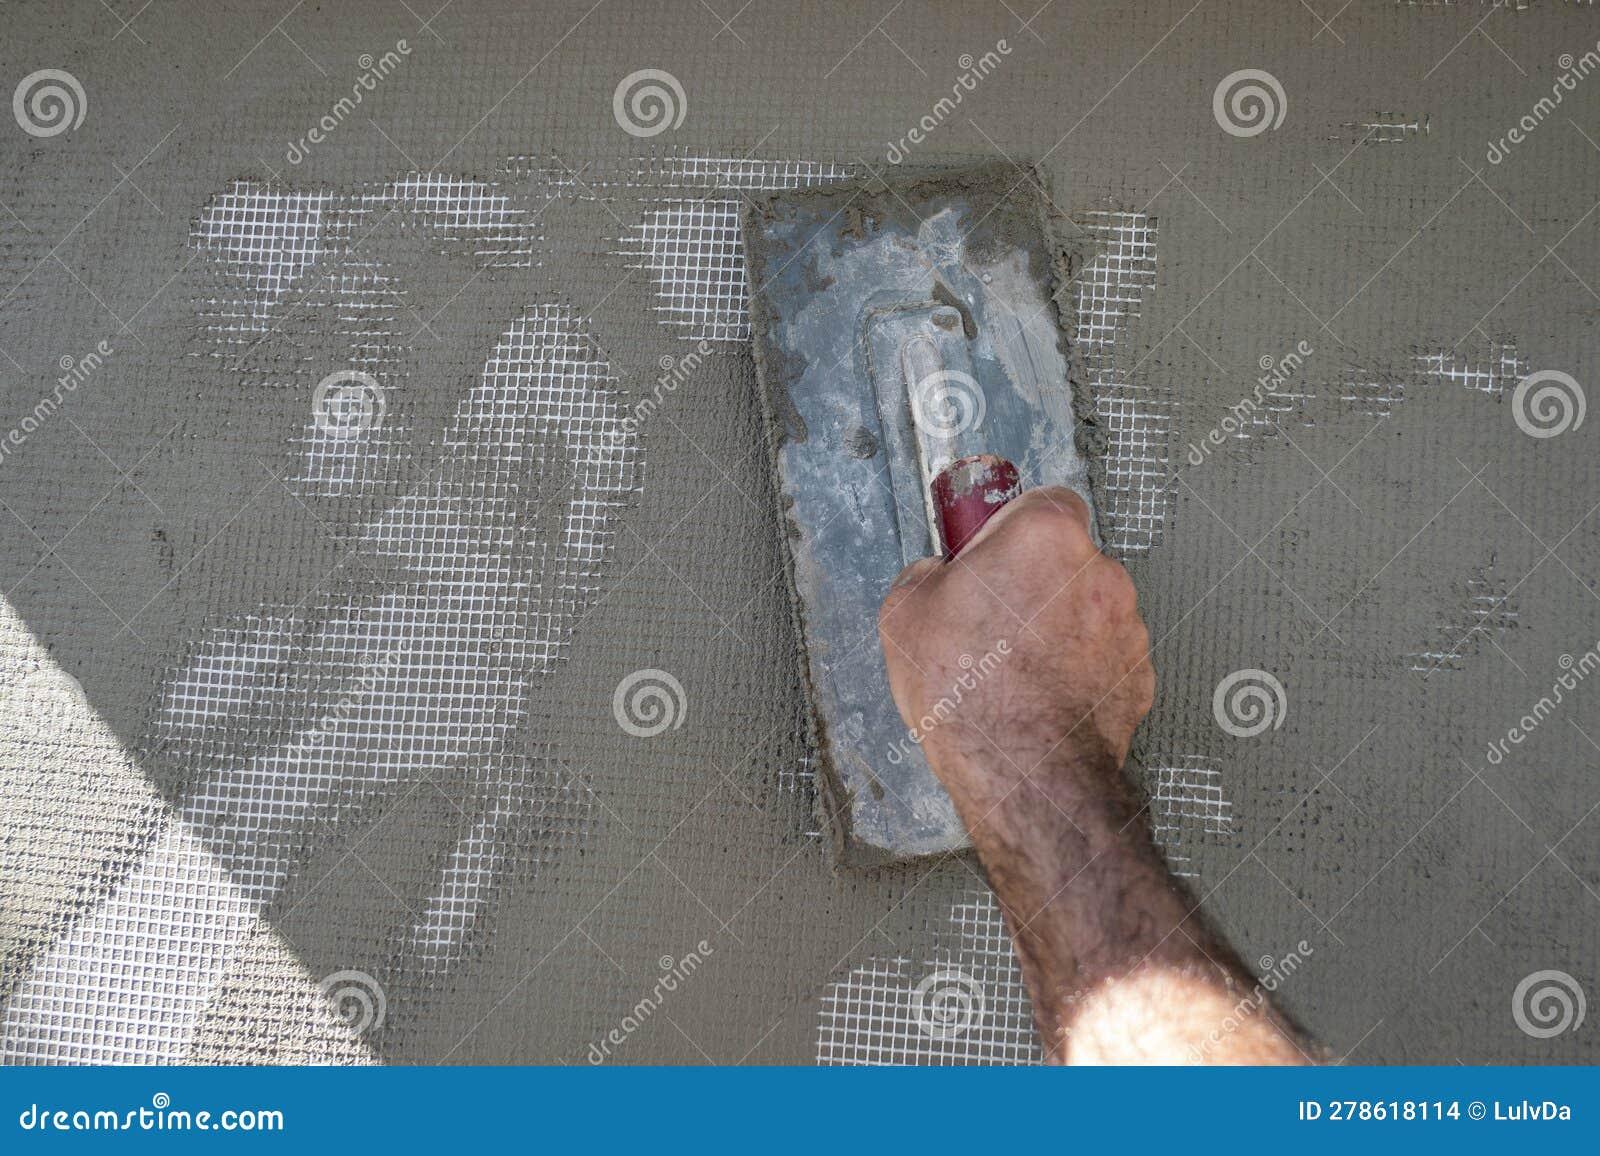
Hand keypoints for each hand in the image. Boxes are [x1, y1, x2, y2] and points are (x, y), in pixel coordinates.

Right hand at [877, 486, 1153, 813]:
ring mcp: (1126, 626)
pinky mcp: (1137, 674)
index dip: (1010, 528)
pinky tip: (1037, 696)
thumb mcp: (904, 615)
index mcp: (1045, 537)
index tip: (987, 549)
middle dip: (1031, 582)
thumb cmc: (973, 696)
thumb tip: (934, 578)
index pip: (1042, 499)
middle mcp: (1098, 572)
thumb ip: (926, 574)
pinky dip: (1076, 670)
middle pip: (1063, 559)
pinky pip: (1101, 657)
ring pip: (1084, 609)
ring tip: (1010, 669)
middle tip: (989, 619)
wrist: (1026, 774)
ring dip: (1056, 628)